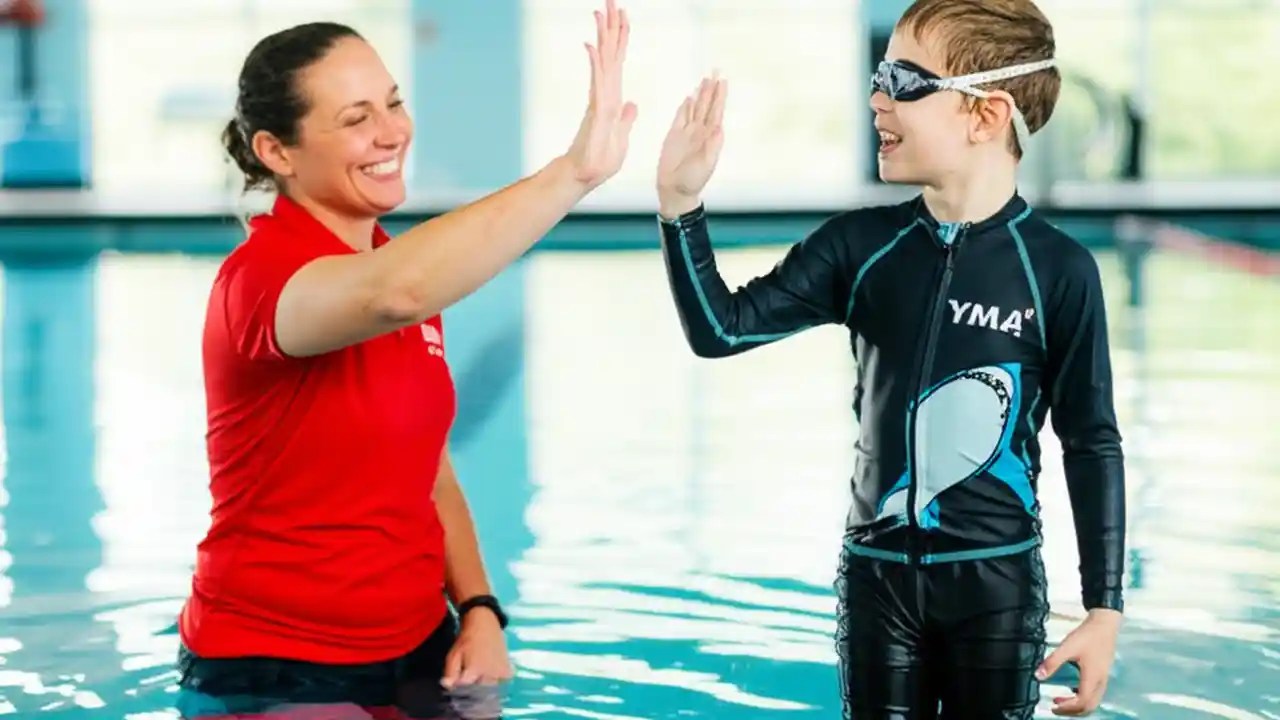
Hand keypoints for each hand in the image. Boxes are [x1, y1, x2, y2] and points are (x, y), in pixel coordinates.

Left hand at [441, 610, 513, 689]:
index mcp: (475, 669)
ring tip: (479, 675)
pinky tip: (490, 674)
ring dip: (484, 686)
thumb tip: (448, 686)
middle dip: (472, 689)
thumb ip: (450, 672)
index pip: (465, 689)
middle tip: (468, 679)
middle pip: (479, 692)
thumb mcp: (454, 654)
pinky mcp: (507, 670)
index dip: (459, 688)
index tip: (457, 684)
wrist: (484, 624)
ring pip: (490, 689)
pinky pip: (501, 683)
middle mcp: (489, 673)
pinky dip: (496, 681)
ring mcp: (500, 672)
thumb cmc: (466, 640)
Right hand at [563, 0, 636, 189]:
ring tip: (601, 10)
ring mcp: (598, 100)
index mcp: (612, 97)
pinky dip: (596, 64)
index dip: (621, 38)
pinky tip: (593, 45)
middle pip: (610, 53)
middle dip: (611, 26)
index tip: (622, 16)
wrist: (585, 176)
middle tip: (610, 1)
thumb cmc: (601, 161)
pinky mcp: (595, 111)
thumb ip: (626, 119)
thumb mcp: (622, 137)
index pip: (618, 61)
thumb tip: (631, 105)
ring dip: (603, 36)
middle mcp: (604, 93)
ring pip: (604, 61)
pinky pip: (597, 82)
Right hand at [657, 74, 727, 217]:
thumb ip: (712, 147)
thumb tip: (718, 129)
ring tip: (705, 80)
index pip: (716, 112)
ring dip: (700, 94)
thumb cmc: (693, 181)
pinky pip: (681, 117)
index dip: (719, 96)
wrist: (675, 190)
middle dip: (711, 89)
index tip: (722, 80)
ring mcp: (687, 133)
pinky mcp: (674, 136)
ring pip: (695, 108)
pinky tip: (689, 98)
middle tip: (716, 71)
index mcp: (710, 137)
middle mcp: (700, 132)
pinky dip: (685, 107)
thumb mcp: (705, 165)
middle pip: (707, 106)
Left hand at [1036, 608, 1121, 715]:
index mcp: (1092, 678)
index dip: (1067, 708)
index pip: (1082, 702)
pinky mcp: (1103, 674)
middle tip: (1055, 708)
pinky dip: (1083, 698)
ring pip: (1093, 702)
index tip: (1053, 706)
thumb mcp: (1067, 647)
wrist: (1105, 624)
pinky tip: (1071, 690)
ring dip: (1077, 705)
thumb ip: (1052, 662)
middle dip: (1072, 711)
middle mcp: (1100, 682)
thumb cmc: (1087, 635)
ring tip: (1060, 701)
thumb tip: (1038, 676)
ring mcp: (1104, 679)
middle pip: (1089, 707)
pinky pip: (1094, 694)